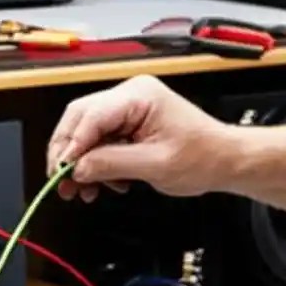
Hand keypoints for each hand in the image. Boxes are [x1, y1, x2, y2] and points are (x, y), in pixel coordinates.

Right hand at [46, 75, 243, 201]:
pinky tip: (101, 182)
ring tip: (82, 189)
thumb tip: (77, 168)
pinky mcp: (127, 123)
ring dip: (80, 163)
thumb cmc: (203, 156)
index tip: (62, 171)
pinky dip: (94, 164)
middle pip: (79, 121)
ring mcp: (127, 109)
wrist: (224, 161)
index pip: (90, 117)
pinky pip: (98, 141)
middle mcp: (130, 96)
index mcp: (139, 96)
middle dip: (68, 154)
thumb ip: (111, 164)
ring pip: (84, 133)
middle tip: (63, 183)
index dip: (71, 146)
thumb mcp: (155, 165)